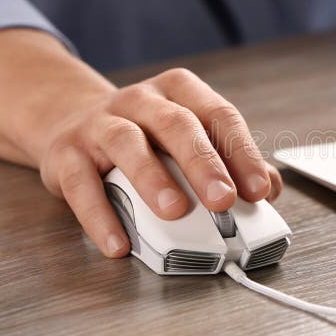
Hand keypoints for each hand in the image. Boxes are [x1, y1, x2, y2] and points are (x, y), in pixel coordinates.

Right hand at [38, 68, 282, 256]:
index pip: (219, 116)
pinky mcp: (65, 152)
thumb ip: (229, 161)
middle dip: (204, 164)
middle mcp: (141, 100)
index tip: (259, 190)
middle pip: (177, 125)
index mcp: (180, 92)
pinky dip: (100, 216)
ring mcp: (100, 123)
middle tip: (224, 201)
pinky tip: (119, 243)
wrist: (71, 121)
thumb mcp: (187, 139)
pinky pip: (81, 183)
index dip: (242, 152)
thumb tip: (270, 188)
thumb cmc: (146, 137)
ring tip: (174, 212)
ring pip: (128, 144)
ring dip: (153, 178)